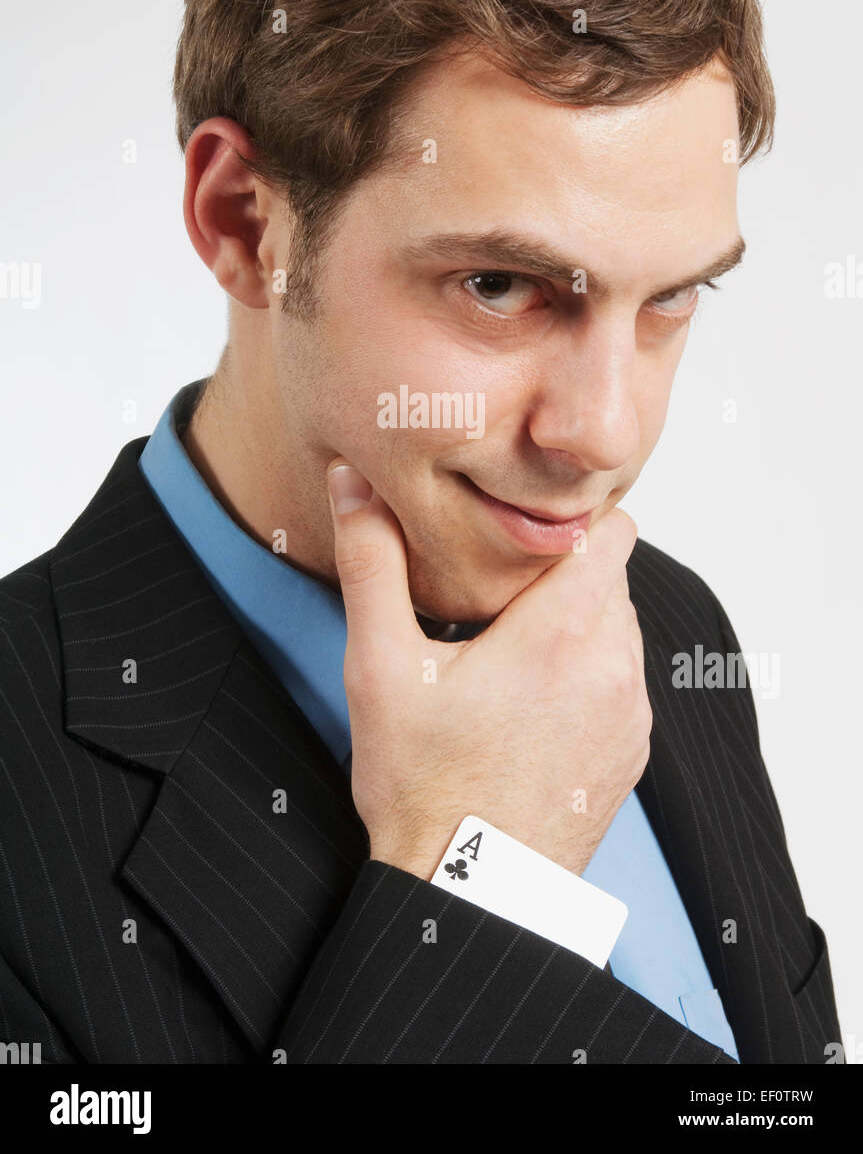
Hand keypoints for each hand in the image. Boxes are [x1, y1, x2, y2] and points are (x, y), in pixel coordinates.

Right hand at [326, 461, 650, 879]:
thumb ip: (372, 562)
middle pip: (612, 575)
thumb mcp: (380, 668)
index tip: (519, 538)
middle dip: (561, 574)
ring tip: (510, 655)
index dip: (568, 522)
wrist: (472, 893)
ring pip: (620, 625)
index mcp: (562, 631)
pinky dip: (589, 673)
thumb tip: (354, 483)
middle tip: (496, 602)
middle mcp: (614, 663)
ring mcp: (632, 710)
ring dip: (577, 624)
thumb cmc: (424, 786)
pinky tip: (532, 705)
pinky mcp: (634, 747)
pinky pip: (624, 677)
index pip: (614, 527)